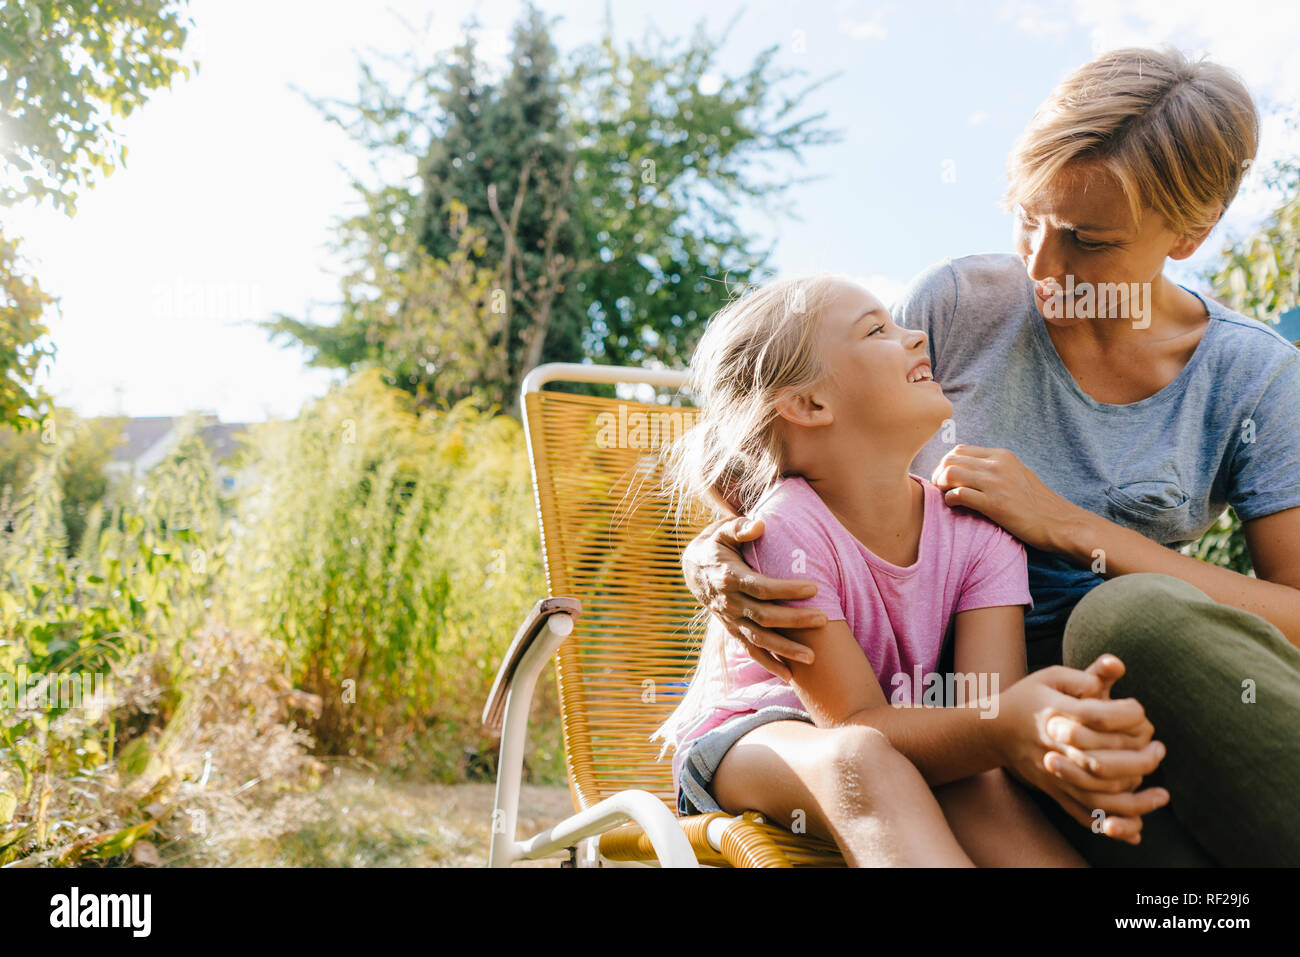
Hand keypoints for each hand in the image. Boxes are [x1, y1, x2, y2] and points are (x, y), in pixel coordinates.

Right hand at [682, 515, 826, 679]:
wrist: (691, 569)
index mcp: (729, 577)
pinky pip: (751, 650)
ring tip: (812, 657)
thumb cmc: (715, 546)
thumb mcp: (722, 531)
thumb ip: (740, 527)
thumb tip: (761, 523)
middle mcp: (729, 603)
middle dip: (795, 620)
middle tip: (824, 619)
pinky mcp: (732, 630)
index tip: (814, 588)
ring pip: (759, 639)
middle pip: (764, 616)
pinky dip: (769, 664)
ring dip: (785, 650)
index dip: (787, 590)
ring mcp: (730, 620)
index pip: (762, 587)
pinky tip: (790, 676)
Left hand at [930, 445, 1081, 552]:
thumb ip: (996, 469)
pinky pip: (958, 495)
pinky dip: (949, 500)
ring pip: (951, 473)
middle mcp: (998, 465)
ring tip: (945, 497)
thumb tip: (971, 470)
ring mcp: (996, 483)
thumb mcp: (1018, 475)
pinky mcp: (994, 504)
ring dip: (941, 486)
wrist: (1060, 523)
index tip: (945, 479)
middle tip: (940, 489)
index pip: (960, 450)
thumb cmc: (1038, 504)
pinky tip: (954, 507)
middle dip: (939, 474)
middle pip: (951, 459)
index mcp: (1003, 456)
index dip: (946, 464)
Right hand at [994, 665, 1168, 843]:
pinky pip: (1085, 815)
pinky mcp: (1054, 791)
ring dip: (1136, 799)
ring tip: (1162, 793)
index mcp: (1055, 713)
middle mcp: (1055, 746)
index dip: (1129, 712)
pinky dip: (1112, 826)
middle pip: (1105, 759)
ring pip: (1099, 794)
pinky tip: (1137, 829)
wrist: (993, 730)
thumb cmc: (1029, 698)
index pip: (1100, 715)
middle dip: (1141, 757)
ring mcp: (1054, 773)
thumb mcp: (1052, 676)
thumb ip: (1087, 673)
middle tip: (1159, 749)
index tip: (1140, 710)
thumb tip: (1119, 666)